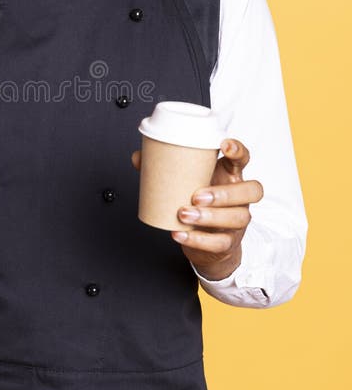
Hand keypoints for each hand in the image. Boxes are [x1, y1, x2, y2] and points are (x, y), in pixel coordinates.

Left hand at [131, 139, 262, 280]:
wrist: (208, 245)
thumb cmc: (199, 205)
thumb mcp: (186, 184)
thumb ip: (164, 168)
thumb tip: (138, 157)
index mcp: (230, 176)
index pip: (244, 159)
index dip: (238, 151)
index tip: (224, 145)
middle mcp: (240, 199)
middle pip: (252, 190)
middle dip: (225, 193)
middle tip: (196, 196)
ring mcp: (238, 221)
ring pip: (238, 217)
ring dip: (210, 217)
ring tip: (183, 214)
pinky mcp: (229, 242)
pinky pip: (220, 242)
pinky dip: (198, 239)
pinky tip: (180, 233)